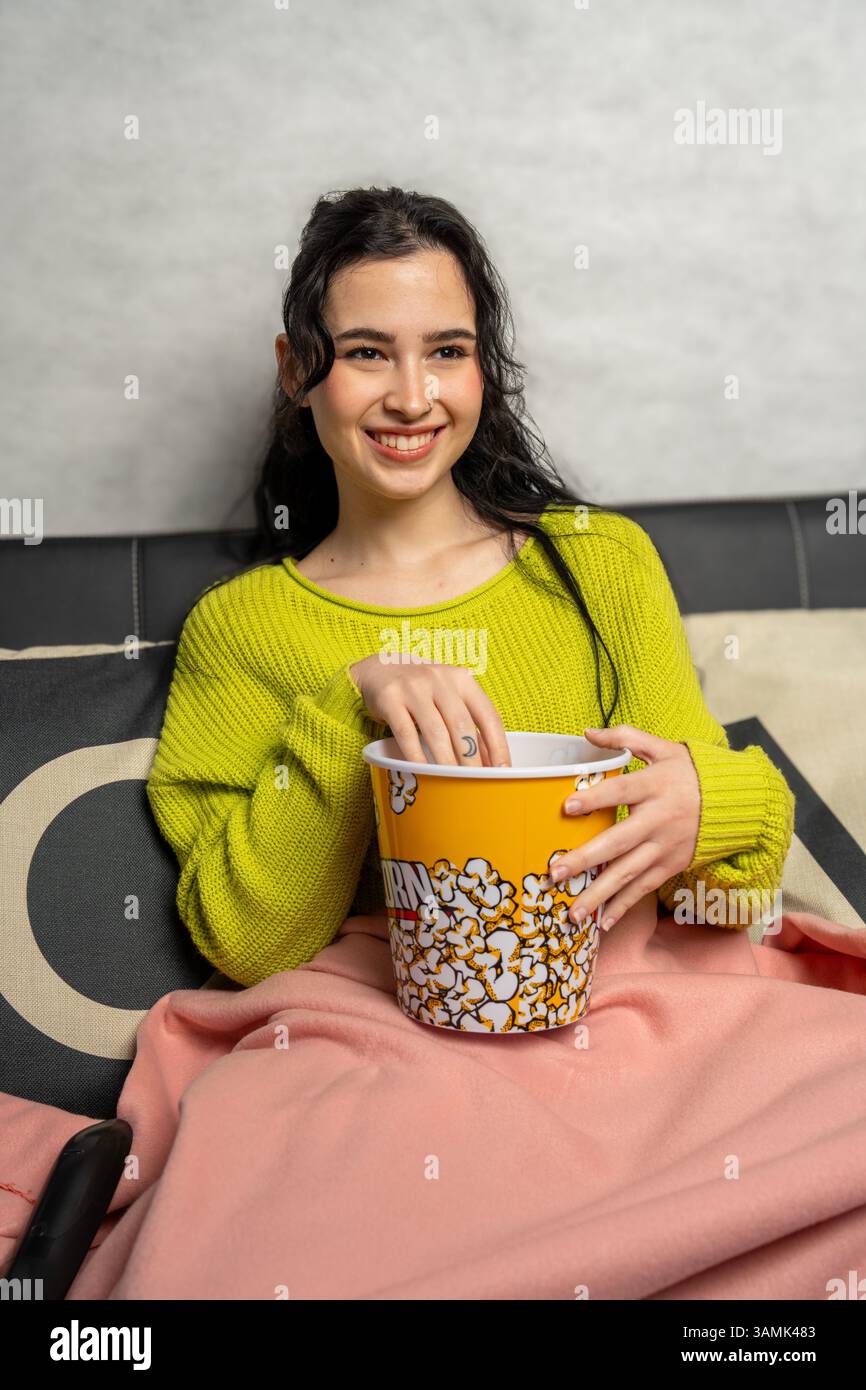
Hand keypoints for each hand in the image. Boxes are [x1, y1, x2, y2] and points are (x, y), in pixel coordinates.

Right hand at [349, 653, 511, 767]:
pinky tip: (423, 772)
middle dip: (472, 759)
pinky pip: (406, 734)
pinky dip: (416, 756)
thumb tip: (488, 761)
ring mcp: (414, 688)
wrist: (380, 668)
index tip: (503, 770)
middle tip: (477, 782)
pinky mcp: (390, 698)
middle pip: (462, 725)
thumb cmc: (424, 689)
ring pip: (436, 732)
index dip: (498, 745)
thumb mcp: (449, 695)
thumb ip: (468, 721)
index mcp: (462, 680)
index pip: (488, 715)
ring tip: (453, 782)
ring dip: (446, 761)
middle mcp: (440, 680)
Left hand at [552, 723, 700, 930]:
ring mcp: (664, 847)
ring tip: (571, 913)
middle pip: (618, 841)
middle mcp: (658, 820)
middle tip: (555, 873)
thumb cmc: (690, 772)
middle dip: (585, 859)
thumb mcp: (663, 747)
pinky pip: (643, 889)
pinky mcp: (670, 866)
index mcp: (655, 786)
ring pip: (628, 873)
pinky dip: (623, 907)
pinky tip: (601, 923)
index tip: (567, 807)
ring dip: (598, 895)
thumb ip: (625, 737)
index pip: (622, 792)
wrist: (736, 803)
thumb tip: (587, 732)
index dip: (595, 799)